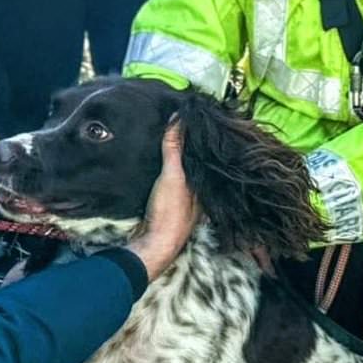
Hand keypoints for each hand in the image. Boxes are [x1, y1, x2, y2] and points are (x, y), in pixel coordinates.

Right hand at [124, 120, 199, 278]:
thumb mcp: (173, 175)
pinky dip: (168, 172)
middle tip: (186, 125)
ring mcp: (186, 202)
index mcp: (208, 185)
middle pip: (198, 165)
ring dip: (180, 160)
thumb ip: (175, 148)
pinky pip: (172, 183)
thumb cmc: (170, 211)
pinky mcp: (170, 207)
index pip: (208, 157)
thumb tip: (178, 118)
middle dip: (193, 149)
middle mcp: (201, 193)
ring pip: (186, 175)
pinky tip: (160, 163)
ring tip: (172, 137)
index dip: (204, 141)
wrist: (154, 244)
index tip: (201, 122)